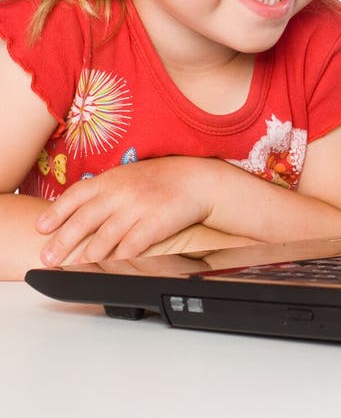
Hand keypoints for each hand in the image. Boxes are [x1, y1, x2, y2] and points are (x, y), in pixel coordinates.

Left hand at [35, 156, 214, 265]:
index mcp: (111, 179)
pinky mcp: (153, 223)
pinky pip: (130, 247)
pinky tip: (108, 269)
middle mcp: (120, 192)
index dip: (56, 212)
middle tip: (48, 257)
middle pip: (84, 219)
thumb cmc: (161, 178)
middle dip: (63, 241)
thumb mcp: (128, 175)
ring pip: (104, 237)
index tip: (41, 227)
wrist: (195, 179)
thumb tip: (80, 208)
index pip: (76, 195)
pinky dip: (117, 260)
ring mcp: (137, 208)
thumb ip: (105, 190)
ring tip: (73, 268)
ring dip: (86, 256)